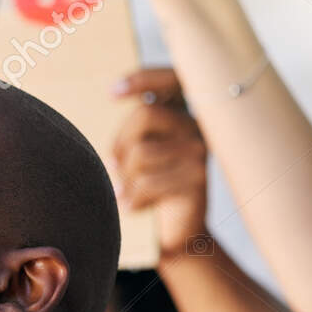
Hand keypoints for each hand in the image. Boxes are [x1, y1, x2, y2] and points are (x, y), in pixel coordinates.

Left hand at [112, 68, 209, 255]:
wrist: (176, 232)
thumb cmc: (149, 189)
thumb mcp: (140, 154)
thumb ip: (134, 129)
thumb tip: (111, 99)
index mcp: (183, 114)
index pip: (171, 80)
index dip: (144, 78)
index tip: (111, 93)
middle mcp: (197, 126)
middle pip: (145, 114)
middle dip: (119, 144)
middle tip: (114, 168)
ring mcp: (200, 151)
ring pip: (140, 152)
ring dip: (124, 178)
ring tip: (128, 191)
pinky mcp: (197, 179)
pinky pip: (146, 183)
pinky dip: (131, 200)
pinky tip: (134, 207)